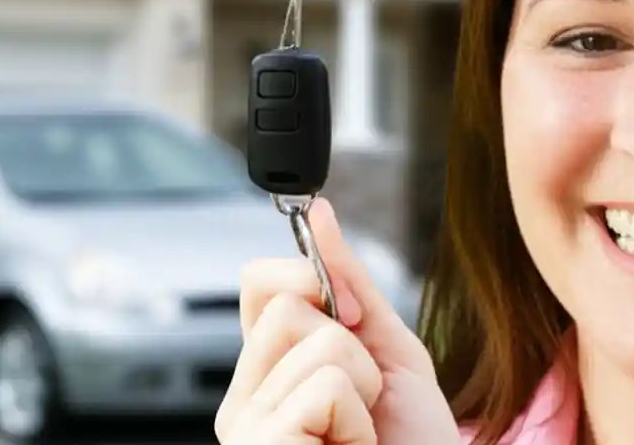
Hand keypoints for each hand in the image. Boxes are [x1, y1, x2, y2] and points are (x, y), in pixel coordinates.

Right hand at [214, 198, 462, 443]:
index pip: (259, 281)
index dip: (308, 280)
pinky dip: (357, 421)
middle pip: (287, 305)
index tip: (350, 321)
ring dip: (361, 389)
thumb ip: (350, 284)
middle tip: (360, 401)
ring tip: (357, 436)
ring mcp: (245, 428)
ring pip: (317, 344)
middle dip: (349, 344)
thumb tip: (317, 212)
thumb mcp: (390, 353)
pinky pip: (324, 388)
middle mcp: (243, 397)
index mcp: (266, 369)